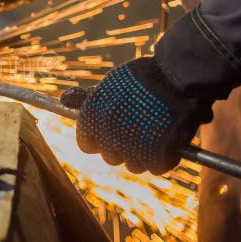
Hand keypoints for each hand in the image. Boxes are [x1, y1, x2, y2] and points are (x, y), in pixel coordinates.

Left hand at [60, 57, 213, 173]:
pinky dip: (164, 157)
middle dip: (121, 146)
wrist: (178, 75)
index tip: (110, 131)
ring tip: (156, 132)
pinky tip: (170, 140)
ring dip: (143, 153)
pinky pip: (156, 166)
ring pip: (133, 164)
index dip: (98, 138)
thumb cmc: (143, 77)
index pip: (86, 143)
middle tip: (138, 128)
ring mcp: (131, 150)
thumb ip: (87, 97)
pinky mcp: (156, 158)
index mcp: (91, 119)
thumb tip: (63, 100)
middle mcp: (107, 136)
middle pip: (110, 156)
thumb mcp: (111, 83)